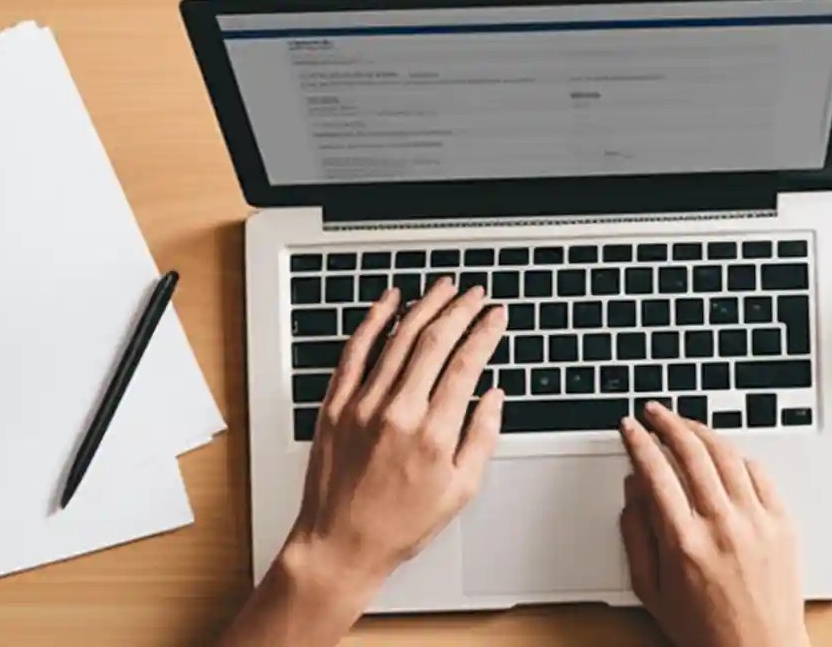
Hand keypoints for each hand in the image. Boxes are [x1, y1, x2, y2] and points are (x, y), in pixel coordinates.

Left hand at [284, 280, 506, 589]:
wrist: (340, 543)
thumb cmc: (399, 524)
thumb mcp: (460, 491)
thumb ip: (482, 438)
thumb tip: (496, 399)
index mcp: (434, 434)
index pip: (466, 365)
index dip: (485, 332)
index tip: (496, 316)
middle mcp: (398, 413)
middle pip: (435, 341)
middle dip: (460, 310)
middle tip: (475, 295)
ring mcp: (363, 405)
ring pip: (398, 338)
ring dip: (424, 306)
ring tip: (442, 289)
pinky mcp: (335, 405)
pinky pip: (355, 351)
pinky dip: (373, 320)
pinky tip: (388, 301)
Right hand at [619, 404, 809, 646]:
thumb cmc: (704, 628)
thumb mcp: (651, 590)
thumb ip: (636, 535)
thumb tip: (632, 489)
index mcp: (684, 543)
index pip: (655, 472)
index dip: (638, 442)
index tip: (629, 428)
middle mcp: (722, 526)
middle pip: (691, 451)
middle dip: (667, 423)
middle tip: (654, 412)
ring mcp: (756, 521)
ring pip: (727, 453)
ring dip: (701, 430)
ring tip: (685, 424)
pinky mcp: (783, 522)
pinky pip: (759, 472)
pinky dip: (738, 456)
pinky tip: (723, 453)